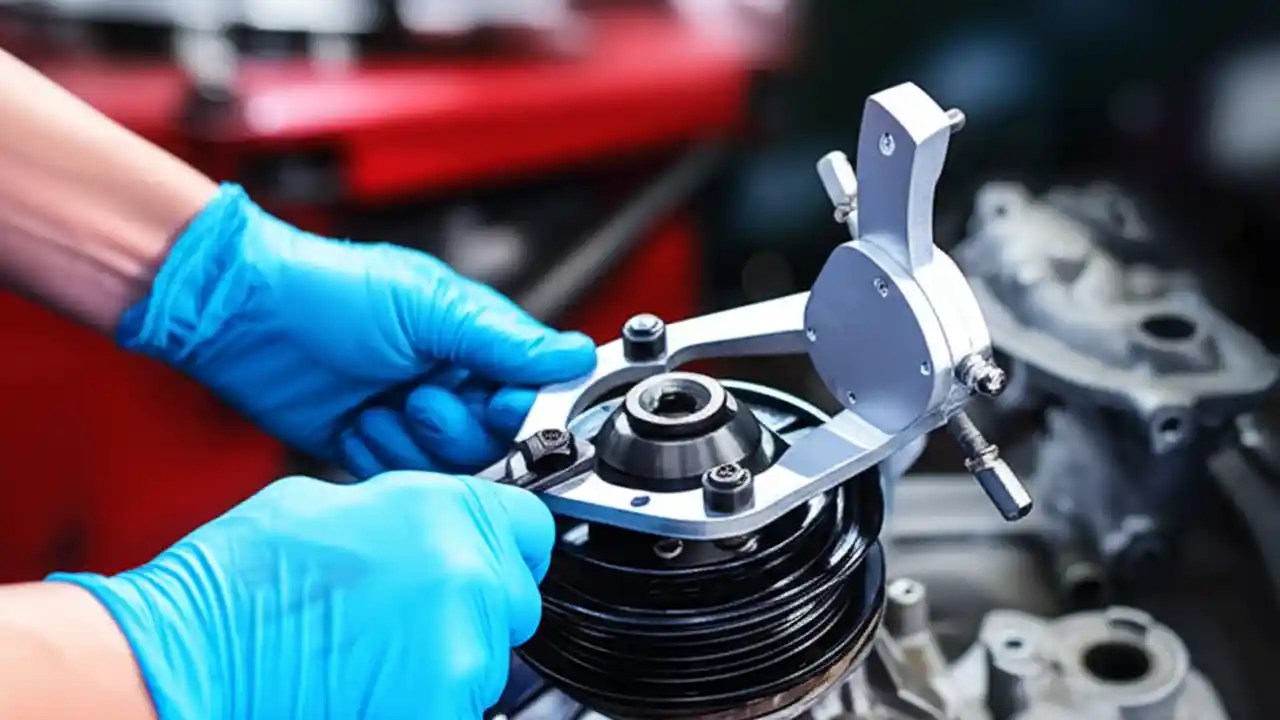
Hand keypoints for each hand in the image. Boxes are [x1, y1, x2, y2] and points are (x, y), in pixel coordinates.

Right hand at [50, 472, 551, 718]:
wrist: (190, 657)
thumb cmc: (238, 582)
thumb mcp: (329, 504)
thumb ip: (406, 515)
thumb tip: (432, 529)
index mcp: (445, 511)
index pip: (531, 530)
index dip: (503, 548)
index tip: (484, 563)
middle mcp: (467, 576)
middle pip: (514, 600)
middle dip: (474, 609)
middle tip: (408, 619)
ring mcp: (462, 653)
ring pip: (489, 662)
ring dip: (449, 661)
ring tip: (374, 656)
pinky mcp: (444, 710)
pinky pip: (460, 704)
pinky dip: (428, 700)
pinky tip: (371, 689)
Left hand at [118, 184, 594, 475]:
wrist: (237, 315)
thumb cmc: (326, 288)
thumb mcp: (427, 306)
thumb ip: (504, 340)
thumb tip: (574, 356)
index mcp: (472, 341)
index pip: (527, 394)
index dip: (518, 412)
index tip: (498, 408)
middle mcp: (446, 380)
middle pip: (491, 442)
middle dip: (456, 428)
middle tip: (420, 397)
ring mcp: (407, 416)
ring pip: (447, 468)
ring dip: (414, 444)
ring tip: (381, 405)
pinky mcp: (368, 446)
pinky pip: (400, 480)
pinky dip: (379, 459)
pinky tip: (357, 425)